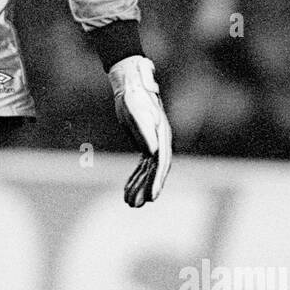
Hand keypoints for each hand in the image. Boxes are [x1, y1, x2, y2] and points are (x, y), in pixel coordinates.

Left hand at [108, 55, 172, 205]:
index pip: (162, 164)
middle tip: (136, 206)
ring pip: (147, 171)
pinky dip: (134, 178)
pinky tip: (127, 191)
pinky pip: (141, 166)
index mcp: (162, 136)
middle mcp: (161, 142)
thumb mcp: (136, 112)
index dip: (157, 182)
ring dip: (138, 187)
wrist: (132, 83)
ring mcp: (153, 144)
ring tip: (129, 203)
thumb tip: (153, 152)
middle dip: (146, 189)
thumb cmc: (135, 96)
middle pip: (155, 171)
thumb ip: (145, 132)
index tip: (151, 198)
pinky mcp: (144, 144)